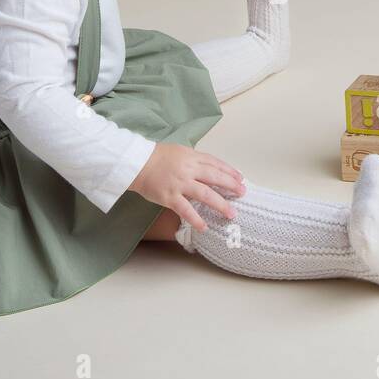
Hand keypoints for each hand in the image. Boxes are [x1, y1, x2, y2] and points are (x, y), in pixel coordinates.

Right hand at [127, 143, 245, 232]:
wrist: (135, 162)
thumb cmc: (156, 156)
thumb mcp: (179, 151)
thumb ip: (194, 159)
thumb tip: (209, 167)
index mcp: (191, 157)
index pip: (215, 163)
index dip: (229, 171)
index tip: (240, 178)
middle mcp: (188, 169)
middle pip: (215, 177)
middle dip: (231, 186)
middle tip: (243, 193)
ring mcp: (179, 184)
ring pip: (205, 194)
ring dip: (220, 205)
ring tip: (231, 213)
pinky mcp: (169, 197)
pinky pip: (185, 210)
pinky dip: (196, 219)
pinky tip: (204, 227)